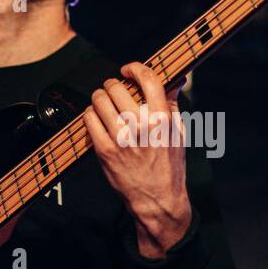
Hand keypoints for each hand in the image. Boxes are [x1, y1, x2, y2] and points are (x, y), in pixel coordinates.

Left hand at [83, 62, 191, 258]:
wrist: (158, 200)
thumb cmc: (169, 166)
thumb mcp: (178, 133)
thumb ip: (173, 103)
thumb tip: (176, 79)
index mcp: (162, 119)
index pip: (148, 79)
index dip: (134, 68)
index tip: (128, 70)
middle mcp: (142, 126)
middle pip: (117, 87)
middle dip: (113, 85)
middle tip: (114, 90)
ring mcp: (121, 139)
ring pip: (99, 100)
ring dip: (100, 97)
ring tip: (104, 103)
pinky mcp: (105, 150)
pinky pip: (89, 119)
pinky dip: (91, 114)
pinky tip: (97, 119)